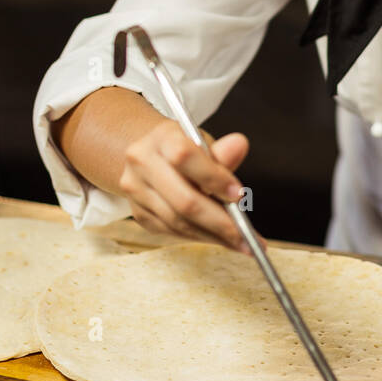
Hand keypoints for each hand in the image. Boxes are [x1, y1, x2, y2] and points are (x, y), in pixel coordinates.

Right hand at [118, 119, 265, 254]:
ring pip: (178, 221)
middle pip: (183, 199)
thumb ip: (221, 152)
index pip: (185, 157)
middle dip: (219, 221)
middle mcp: (142, 163)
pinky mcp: (139, 213)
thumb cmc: (184, 149)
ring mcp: (136, 191)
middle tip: (246, 236)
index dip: (213, 178)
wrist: (152, 156)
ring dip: (213, 235)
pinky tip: (219, 238)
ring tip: (240, 242)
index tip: (239, 196)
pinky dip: (199, 237)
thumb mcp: (203, 143)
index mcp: (161, 138)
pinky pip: (172, 232)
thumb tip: (239, 145)